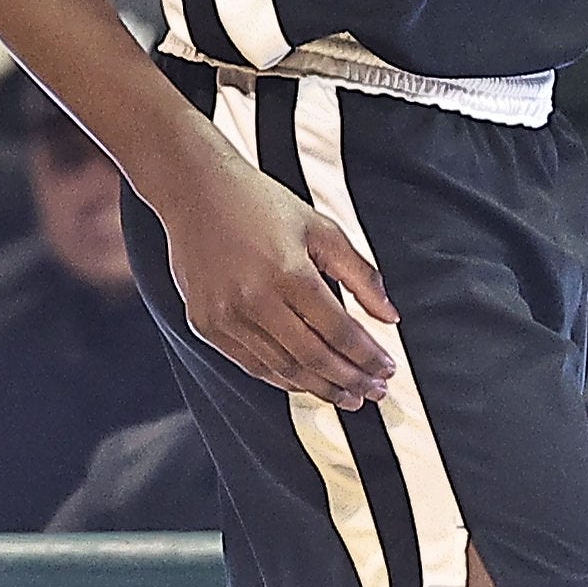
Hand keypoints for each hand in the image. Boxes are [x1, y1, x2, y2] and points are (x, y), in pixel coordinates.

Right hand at [158, 144, 400, 409]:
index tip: (386, 370)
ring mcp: (227, 316)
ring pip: (282, 368)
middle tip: (373, 392)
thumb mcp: (321, 228)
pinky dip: (281, 378)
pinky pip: (250, 364)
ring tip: (346, 394)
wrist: (197, 191)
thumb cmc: (261, 204)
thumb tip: (390, 315)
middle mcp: (255, 300)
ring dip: (319, 387)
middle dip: (350, 380)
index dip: (367, 356)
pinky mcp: (206, 325)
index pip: (339, 331)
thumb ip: (361, 274)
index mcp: (290, 273)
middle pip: (313, 357)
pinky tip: (305, 382)